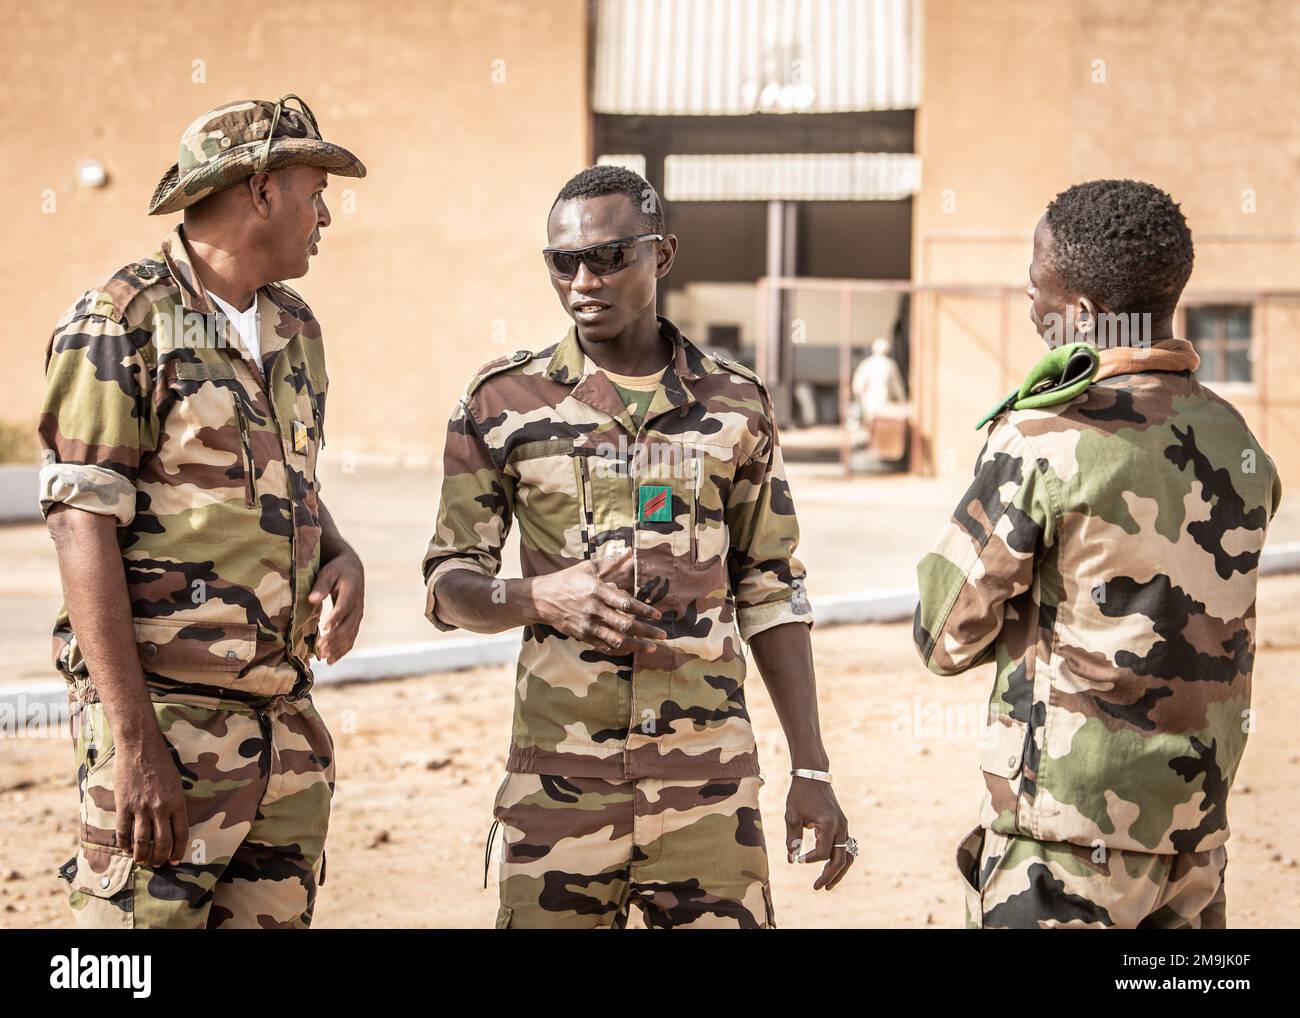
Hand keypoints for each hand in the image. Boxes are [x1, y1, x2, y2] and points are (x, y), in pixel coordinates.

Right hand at [114, 732, 188, 866]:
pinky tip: (125, 849)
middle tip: (158, 864)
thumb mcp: (177, 783)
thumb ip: (175, 803)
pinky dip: (124, 843)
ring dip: (142, 855)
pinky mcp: (123, 805)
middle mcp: (161, 808)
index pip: (181, 834)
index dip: (179, 851)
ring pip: (141, 841)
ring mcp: (141, 807)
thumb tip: (173, 824)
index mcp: (177, 802)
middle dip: (160, 857)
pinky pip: (123, 830)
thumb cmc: (162, 762)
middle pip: (162, 842)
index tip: (176, 861)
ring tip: (142, 861)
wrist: (140, 747)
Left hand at [309, 548, 364, 663]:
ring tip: (324, 657)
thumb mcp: (328, 572)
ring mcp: (358, 615)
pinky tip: (331, 660)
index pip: (344, 607)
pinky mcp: (355, 622)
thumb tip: (312, 600)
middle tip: (320, 649)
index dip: (336, 618)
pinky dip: (342, 650)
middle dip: (335, 638)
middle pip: (348, 625)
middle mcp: (358, 605)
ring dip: (338, 647)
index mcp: (352, 591)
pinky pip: (351, 638)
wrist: (353, 570)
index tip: (324, 628)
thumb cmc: (336, 570)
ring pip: (350, 634)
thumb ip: (320, 586)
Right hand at [529, 549, 666, 654]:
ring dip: (637, 646)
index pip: (625, 604)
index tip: (658, 615)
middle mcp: (594, 610)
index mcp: (597, 591)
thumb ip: (611, 563)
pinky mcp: (583, 636)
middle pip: (625, 625)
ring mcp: (588, 626)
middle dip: (647, 632)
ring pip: (617, 640)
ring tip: (653, 649)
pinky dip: (620, 650)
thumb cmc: (567, 580)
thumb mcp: (588, 567)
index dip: (644, 610)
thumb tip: (630, 551)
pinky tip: (632, 651)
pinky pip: (605, 647)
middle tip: (663, 635)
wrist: (541, 599)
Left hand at [785, 778, 853, 889]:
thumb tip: (792, 860)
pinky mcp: (843, 825)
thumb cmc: (800, 794)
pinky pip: (846, 848)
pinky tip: (831, 868)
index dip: (809, 860)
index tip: (798, 859)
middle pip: (840, 860)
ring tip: (828, 884)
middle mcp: (841, 827)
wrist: (813, 775)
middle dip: (829, 876)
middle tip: (818, 887)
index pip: (822, 853)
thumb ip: (792, 839)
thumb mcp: (792, 816)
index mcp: (828, 824)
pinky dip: (841, 860)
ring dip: (839, 871)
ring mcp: (845, 826)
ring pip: (848, 856)